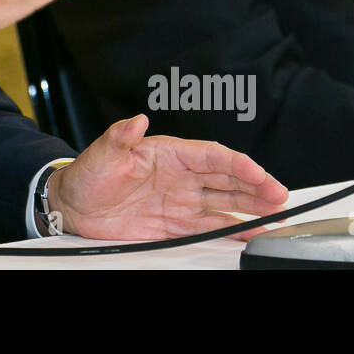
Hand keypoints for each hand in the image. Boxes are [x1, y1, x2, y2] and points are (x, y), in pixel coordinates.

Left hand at [47, 115, 288, 240]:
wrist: (73, 206)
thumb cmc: (88, 174)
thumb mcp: (102, 153)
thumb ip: (120, 137)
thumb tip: (138, 120)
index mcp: (169, 153)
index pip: (211, 156)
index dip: (237, 164)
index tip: (257, 173)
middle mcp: (181, 176)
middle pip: (227, 180)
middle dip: (256, 187)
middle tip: (280, 198)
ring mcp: (181, 201)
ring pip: (225, 204)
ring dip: (251, 209)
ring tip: (277, 217)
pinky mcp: (176, 226)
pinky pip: (210, 228)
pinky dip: (232, 231)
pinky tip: (252, 234)